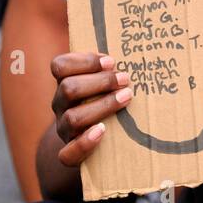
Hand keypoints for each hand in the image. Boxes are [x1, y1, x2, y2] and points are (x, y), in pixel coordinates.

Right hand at [50, 52, 132, 167]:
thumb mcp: (103, 82)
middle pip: (68, 89)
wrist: (90, 141)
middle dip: (99, 82)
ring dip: (102, 106)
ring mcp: (63, 129)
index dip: (84, 61)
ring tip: (126, 98)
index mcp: (65, 83)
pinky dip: (84, 143)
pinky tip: (102, 131)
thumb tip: (142, 48)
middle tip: (126, 79)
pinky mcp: (69, 153)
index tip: (111, 61)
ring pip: (72, 118)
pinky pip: (67, 153)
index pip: (60, 66)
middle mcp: (60, 104)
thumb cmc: (104, 100)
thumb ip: (111, 69)